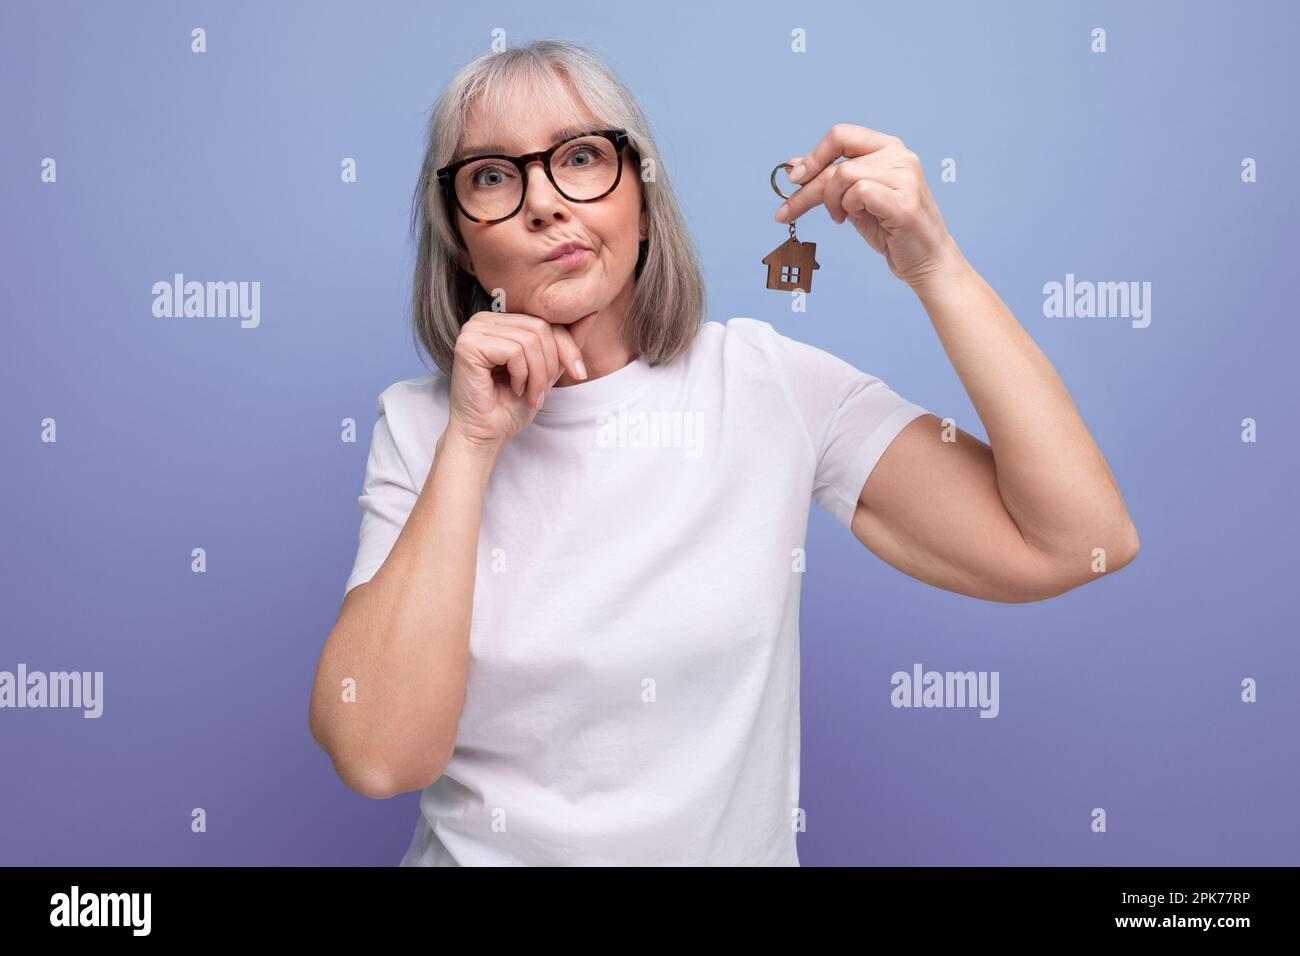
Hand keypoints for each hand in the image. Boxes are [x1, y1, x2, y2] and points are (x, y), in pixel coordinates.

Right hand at [447, 311, 594, 449]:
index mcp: (500, 321)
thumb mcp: (548, 369)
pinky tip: (514, 389)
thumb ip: (565, 341)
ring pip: (530, 340)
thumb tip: (591, 312)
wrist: (486, 434)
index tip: (579, 374)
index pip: (545, 321)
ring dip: (538, 375)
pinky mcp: (468, 345)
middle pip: (540, 327)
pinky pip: (514, 351)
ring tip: (530, 394)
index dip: (568, 347)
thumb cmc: (510, 405)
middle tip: (543, 392)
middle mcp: (483, 320)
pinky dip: (522, 375)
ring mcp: (473, 330)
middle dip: (551, 364)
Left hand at [775, 123, 962, 288]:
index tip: (795, 179)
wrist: (925, 259)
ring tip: (840, 217)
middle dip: (807, 189)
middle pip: (837, 160)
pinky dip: (848, 208)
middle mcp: (899, 156)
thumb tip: (794, 164)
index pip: (841, 134)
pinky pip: (859, 192)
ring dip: (831, 202)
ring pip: (844, 175)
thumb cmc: (890, 229)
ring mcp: (905, 177)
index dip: (813, 156)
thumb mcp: (853, 200)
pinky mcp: (904, 201)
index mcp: (888, 148)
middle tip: (788, 211)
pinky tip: (854, 219)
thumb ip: (830, 179)